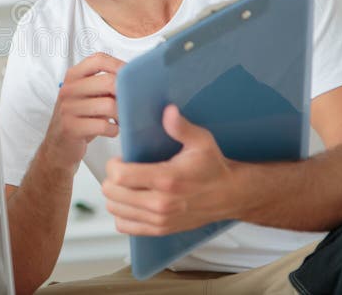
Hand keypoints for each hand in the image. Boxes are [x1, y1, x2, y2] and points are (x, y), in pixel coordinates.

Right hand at [42, 53, 123, 173]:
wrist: (58, 145)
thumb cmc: (80, 118)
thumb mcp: (87, 96)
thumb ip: (105, 84)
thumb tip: (135, 79)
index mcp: (73, 76)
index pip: (99, 60)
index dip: (120, 66)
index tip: (133, 77)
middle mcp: (69, 89)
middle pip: (109, 82)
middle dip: (127, 94)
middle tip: (132, 104)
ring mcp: (68, 108)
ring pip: (109, 105)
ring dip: (122, 115)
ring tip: (122, 119)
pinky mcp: (71, 127)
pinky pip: (103, 126)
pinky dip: (114, 130)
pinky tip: (111, 130)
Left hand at [102, 105, 238, 235]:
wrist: (230, 195)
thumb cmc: (213, 167)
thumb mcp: (201, 141)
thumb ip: (181, 127)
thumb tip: (168, 111)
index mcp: (166, 179)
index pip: (120, 176)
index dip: (113, 164)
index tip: (122, 158)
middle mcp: (161, 203)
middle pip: (112, 192)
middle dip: (111, 178)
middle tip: (123, 170)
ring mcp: (159, 219)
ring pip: (115, 209)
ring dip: (115, 195)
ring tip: (126, 184)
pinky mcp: (160, 230)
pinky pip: (124, 225)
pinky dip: (122, 213)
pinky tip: (131, 201)